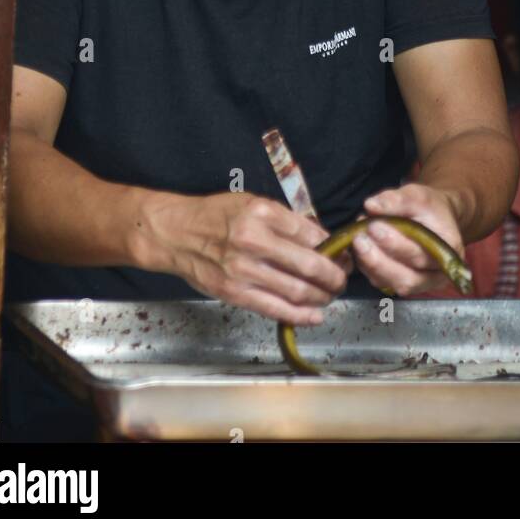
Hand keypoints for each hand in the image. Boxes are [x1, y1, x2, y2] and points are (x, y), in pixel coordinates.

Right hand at [139, 190, 349, 325]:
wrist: (176, 233)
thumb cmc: (217, 215)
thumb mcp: (253, 203)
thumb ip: (286, 222)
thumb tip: (322, 239)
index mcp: (262, 212)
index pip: (311, 234)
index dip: (334, 248)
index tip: (344, 254)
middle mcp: (254, 240)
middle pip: (310, 265)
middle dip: (335, 275)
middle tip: (343, 277)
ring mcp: (243, 269)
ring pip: (297, 290)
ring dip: (322, 296)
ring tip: (330, 295)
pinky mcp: (234, 292)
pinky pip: (275, 309)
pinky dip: (300, 315)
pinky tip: (315, 315)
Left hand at [350, 183, 464, 296]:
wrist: (434, 219)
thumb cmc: (428, 208)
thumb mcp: (417, 195)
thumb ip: (397, 200)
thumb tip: (371, 206)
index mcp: (448, 251)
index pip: (421, 255)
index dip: (395, 244)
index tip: (373, 226)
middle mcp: (439, 275)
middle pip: (407, 278)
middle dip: (378, 259)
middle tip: (359, 238)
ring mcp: (422, 284)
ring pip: (393, 284)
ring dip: (371, 264)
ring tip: (357, 240)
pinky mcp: (404, 284)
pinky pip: (384, 283)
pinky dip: (368, 267)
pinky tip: (360, 249)